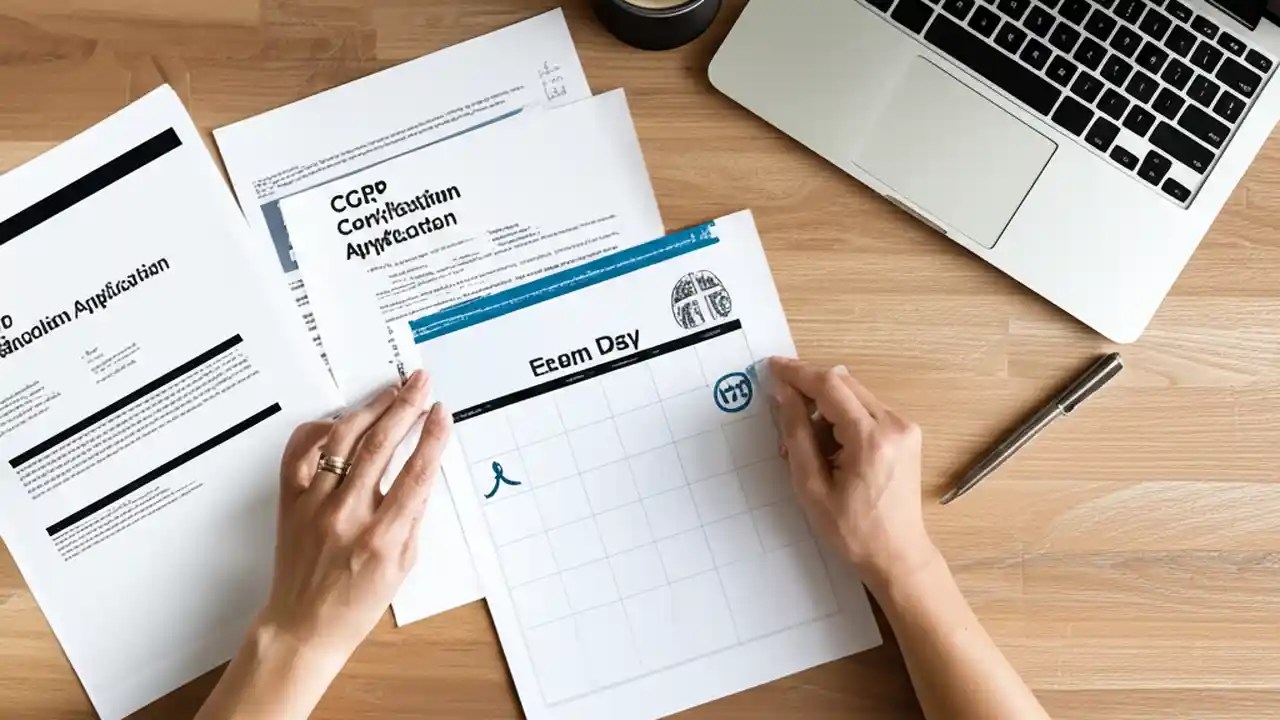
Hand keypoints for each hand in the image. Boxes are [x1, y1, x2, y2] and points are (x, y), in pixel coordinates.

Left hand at [198, 370, 452, 719]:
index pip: (416, 473)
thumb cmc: (355, 602)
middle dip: (406, 407)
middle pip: (381, 446)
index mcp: (382, 537)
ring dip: (371, 409)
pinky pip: (301, 452)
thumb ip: (414, 516)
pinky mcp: (290, 501)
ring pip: (343, 441)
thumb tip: (425, 470)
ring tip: (391, 392)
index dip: (433, 437)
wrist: (304, 625)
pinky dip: (321, 429)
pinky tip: (341, 418)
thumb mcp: (404, 565)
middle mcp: (347, 516)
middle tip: (420, 384)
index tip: (442, 413)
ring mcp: (315, 506)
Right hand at [768, 357, 936, 590]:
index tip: (771, 367)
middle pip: (844, 383)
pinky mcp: (906, 433)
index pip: (830, 385)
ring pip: (854, 395)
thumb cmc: (851, 531)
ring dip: (824, 409)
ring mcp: (905, 427)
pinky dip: (842, 419)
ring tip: (807, 448)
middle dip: (809, 392)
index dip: (797, 373)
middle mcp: (895, 424)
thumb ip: (796, 434)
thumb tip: (782, 394)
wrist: (897, 555)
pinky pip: (866, 410)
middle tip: (783, 415)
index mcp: (871, 439)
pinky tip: (830, 449)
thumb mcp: (812, 486)